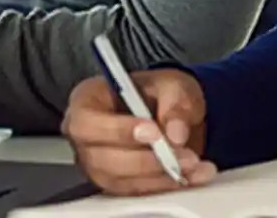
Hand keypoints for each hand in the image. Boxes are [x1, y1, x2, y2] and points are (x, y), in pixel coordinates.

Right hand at [62, 69, 216, 195]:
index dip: (118, 131)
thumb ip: (174, 103)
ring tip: (192, 165)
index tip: (153, 132)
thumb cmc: (158, 92)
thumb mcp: (171, 84)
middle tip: (182, 154)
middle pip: (102, 158)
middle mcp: (85, 136)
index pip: (87, 122)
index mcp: (87, 101)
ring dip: (158, 176)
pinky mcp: (115, 182)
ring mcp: (97, 163)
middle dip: (145, 160)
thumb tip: (175, 133)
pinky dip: (162, 186)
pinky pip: (134, 191)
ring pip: (119, 180)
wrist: (168, 111)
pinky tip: (187, 176)